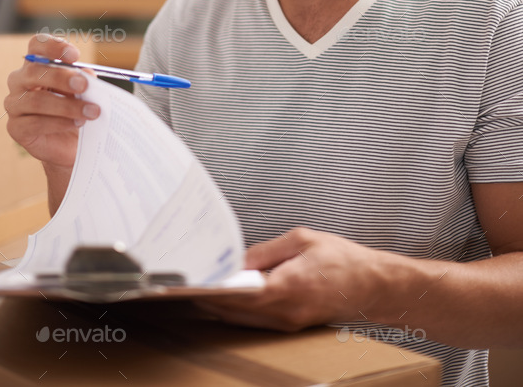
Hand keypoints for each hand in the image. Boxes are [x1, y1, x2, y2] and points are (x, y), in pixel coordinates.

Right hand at [5, 34, 100, 169]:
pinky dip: (59, 122)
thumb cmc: (76, 109)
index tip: (74, 55)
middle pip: (34, 71)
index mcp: (37, 65)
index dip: (53, 46)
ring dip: (67, 105)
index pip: (36, 46)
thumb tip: (86, 74)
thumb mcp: (83, 91)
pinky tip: (77, 123)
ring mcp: (14, 105)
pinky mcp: (15, 128)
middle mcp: (20, 81)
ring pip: (36, 100)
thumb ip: (83, 80)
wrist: (72, 144)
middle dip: (61, 77)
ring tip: (91, 111)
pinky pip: (35, 123)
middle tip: (84, 85)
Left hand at [196, 227, 386, 331]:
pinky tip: (231, 297)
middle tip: (191, 285)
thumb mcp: (303, 240)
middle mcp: (287, 311)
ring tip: (204, 289)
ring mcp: (289, 322)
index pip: (242, 294)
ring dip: (224, 307)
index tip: (197, 282)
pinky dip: (241, 311)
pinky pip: (258, 321)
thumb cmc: (344, 260)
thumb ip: (267, 251)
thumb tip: (239, 258)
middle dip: (213, 299)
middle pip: (238, 311)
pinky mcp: (292, 324)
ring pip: (246, 319)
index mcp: (289, 286)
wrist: (374, 285)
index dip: (217, 290)